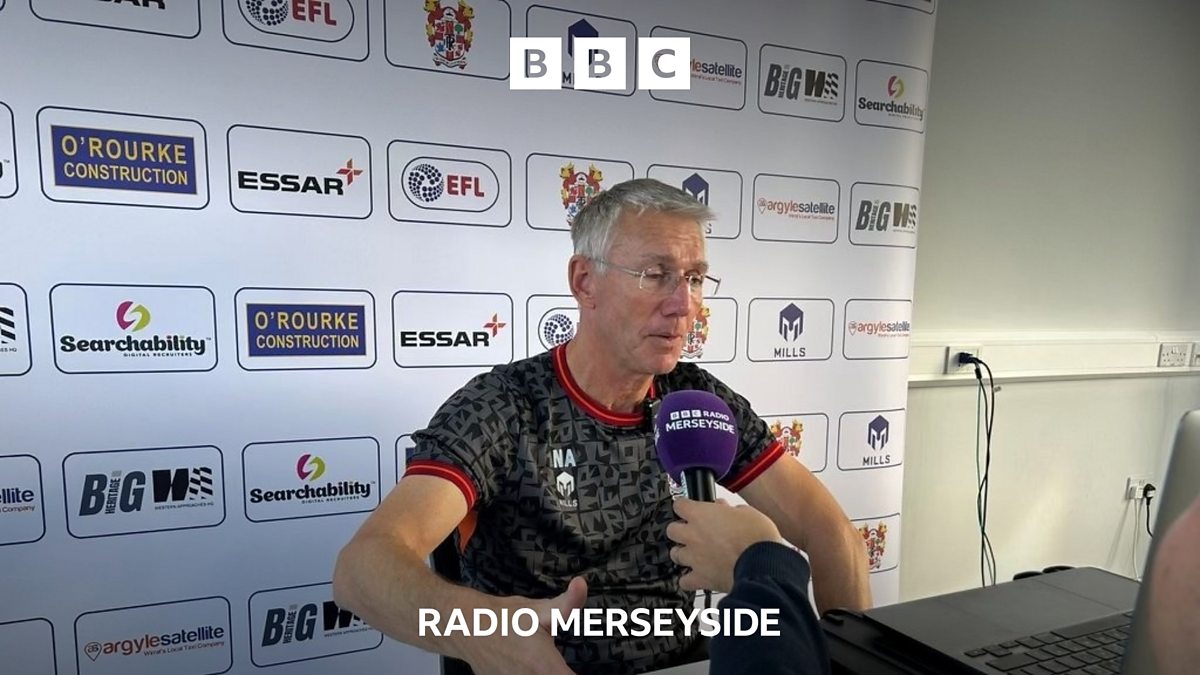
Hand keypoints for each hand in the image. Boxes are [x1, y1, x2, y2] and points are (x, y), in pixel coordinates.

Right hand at [467, 577, 587, 674]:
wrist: (466, 626)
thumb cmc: (504, 617)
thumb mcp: (539, 609)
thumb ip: (567, 604)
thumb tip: (582, 584)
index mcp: (545, 666)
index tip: (576, 665)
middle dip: (561, 671)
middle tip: (561, 663)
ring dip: (547, 672)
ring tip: (544, 661)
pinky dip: (532, 673)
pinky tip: (527, 664)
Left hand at [666, 499, 783, 592]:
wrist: (762, 565)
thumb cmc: (757, 537)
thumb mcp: (747, 512)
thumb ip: (730, 510)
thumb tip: (724, 509)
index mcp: (701, 515)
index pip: (679, 505)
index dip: (685, 506)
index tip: (690, 508)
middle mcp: (692, 536)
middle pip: (671, 530)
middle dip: (680, 530)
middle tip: (693, 531)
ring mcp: (694, 558)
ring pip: (675, 554)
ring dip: (683, 553)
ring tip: (694, 554)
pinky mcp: (700, 578)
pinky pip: (684, 581)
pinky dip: (689, 579)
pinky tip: (697, 576)